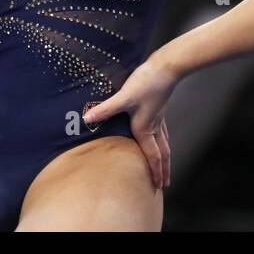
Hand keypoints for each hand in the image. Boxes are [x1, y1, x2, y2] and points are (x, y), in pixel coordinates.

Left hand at [82, 55, 179, 188]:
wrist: (166, 67)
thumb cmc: (146, 82)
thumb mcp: (124, 96)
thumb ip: (105, 109)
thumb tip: (86, 118)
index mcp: (145, 128)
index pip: (152, 156)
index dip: (155, 171)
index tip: (158, 186)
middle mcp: (154, 126)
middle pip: (162, 153)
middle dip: (163, 170)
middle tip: (165, 184)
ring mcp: (159, 117)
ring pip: (165, 142)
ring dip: (165, 157)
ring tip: (166, 165)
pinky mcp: (159, 107)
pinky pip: (163, 130)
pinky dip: (163, 140)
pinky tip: (160, 136)